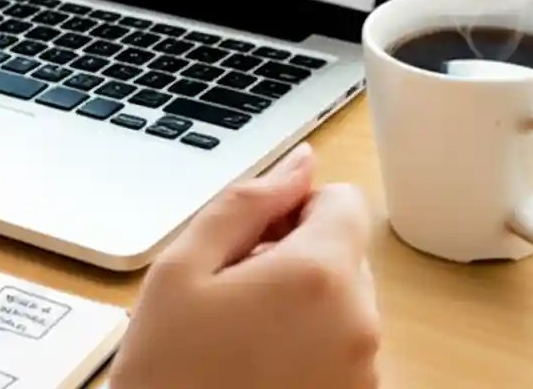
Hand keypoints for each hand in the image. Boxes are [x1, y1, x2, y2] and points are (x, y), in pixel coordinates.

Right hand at [109, 144, 379, 388]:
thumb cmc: (166, 374)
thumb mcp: (180, 269)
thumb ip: (246, 202)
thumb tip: (298, 164)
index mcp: (318, 276)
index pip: (344, 201)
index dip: (293, 209)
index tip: (251, 240)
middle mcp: (359, 323)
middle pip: (346, 253)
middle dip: (295, 257)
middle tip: (230, 294)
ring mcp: (365, 372)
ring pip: (343, 304)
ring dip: (301, 305)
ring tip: (238, 338)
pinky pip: (344, 351)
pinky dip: (309, 349)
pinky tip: (256, 369)